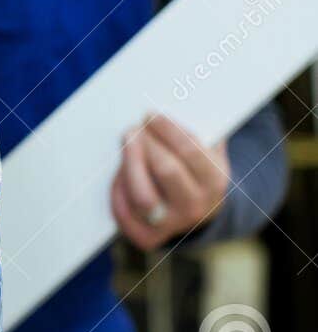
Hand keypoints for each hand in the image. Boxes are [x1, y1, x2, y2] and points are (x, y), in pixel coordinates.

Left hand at [111, 113, 228, 249]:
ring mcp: (172, 225)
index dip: (166, 129)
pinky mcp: (148, 238)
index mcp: (215, 180)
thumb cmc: (197, 168)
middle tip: (132, 129)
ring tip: (126, 147)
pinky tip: (119, 174)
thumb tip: (178, 93)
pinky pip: (125, 214)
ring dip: (129, 166)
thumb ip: (198, 126)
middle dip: (144, 144)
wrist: (201, 211)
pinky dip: (117, 191)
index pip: (190, 150)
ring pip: (142, 196)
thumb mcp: (209, 147)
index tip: (149, 114)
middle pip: (165, 170)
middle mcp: (196, 206)